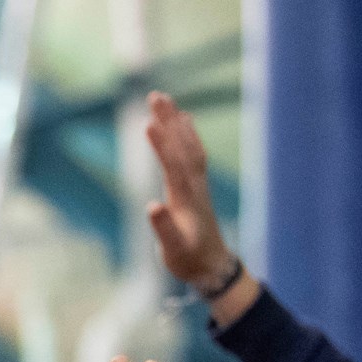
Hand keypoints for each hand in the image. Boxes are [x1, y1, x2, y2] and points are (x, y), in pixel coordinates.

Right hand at [145, 92, 234, 289]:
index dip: (162, 145)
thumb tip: (152, 206)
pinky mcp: (197, 185)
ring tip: (164, 99)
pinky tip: (184, 120)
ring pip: (189, 145)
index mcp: (185, 200)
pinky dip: (188, 133)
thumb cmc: (189, 260)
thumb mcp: (173, 251)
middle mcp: (194, 186)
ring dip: (177, 121)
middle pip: (182, 147)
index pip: (173, 166)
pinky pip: (194, 152)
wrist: (213, 266)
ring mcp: (198, 184)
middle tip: (155, 96)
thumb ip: (163, 229)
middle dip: (169, 121)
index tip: (149, 123)